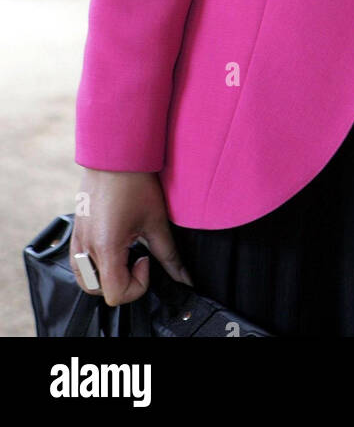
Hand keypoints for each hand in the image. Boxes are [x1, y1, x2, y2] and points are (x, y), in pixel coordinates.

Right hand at [70, 169, 193, 306]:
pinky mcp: (75, 230)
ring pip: (86, 279)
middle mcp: (86, 246)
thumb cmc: (135, 181)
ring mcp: (78, 238)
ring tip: (125, 254)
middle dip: (121, 284)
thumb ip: (169, 256)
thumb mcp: (156, 221)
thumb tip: (184, 278)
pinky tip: (113, 246)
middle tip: (138, 260)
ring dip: (105, 277)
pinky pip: (79, 261)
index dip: (137, 286)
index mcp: (106, 247)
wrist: (116, 153)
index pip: (115, 294)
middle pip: (98, 290)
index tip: (147, 261)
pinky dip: (94, 264)